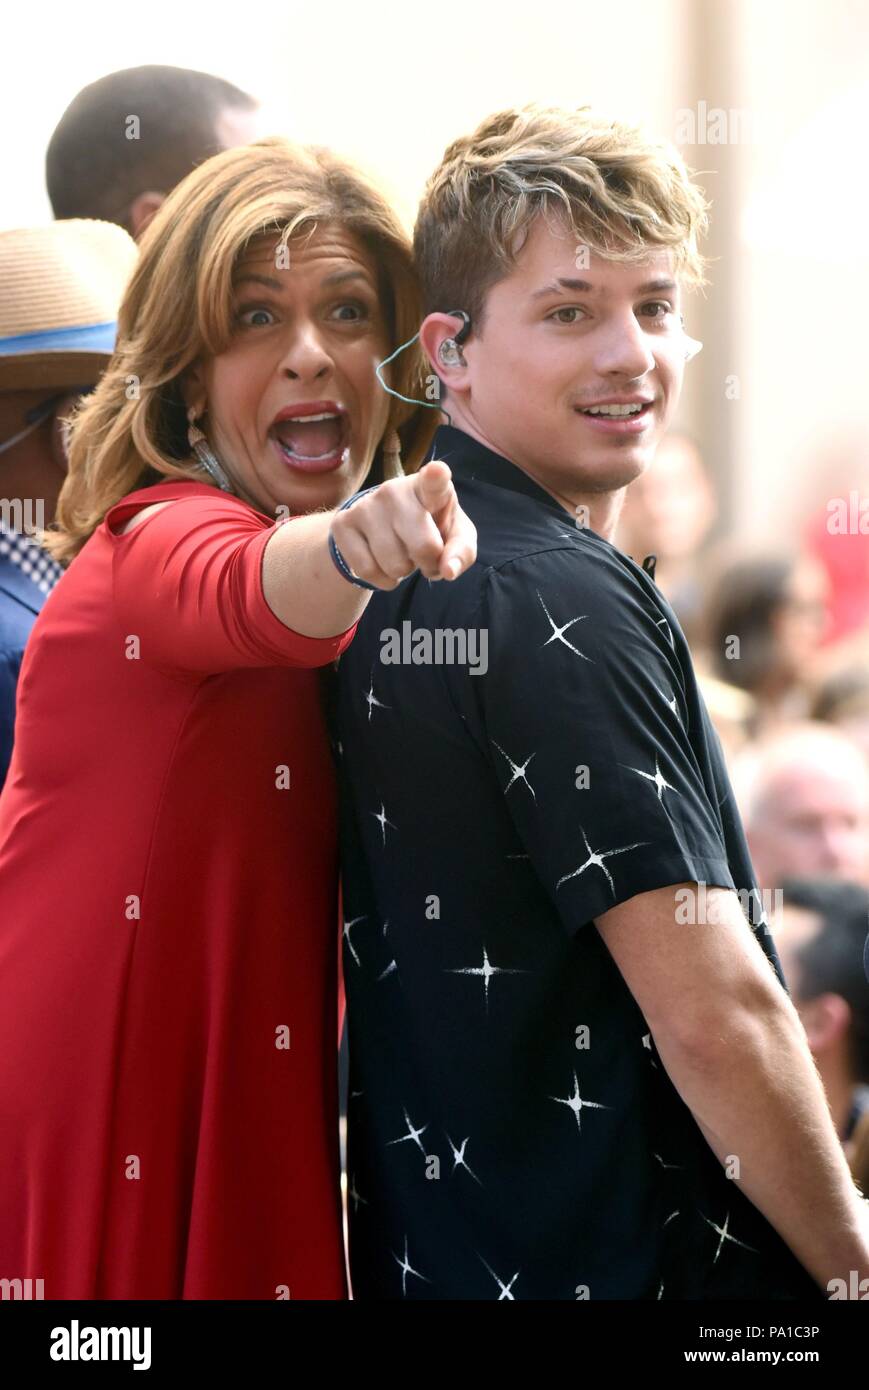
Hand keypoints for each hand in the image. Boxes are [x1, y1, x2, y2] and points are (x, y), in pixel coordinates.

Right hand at [329, 461, 476, 589]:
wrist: (385, 526)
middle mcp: (395, 490)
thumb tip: (448, 571)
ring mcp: (366, 505)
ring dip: (403, 572)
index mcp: (430, 486)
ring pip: (395, 565)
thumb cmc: (430, 528)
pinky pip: (367, 571)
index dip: (437, 477)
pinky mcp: (343, 523)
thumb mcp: (455, 537)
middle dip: (429, 564)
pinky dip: (382, 580)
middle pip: (424, 546)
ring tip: (402, 555)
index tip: (438, 472)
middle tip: (425, 556)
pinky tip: (384, 566)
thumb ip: (461, 552)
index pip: (434, 480)